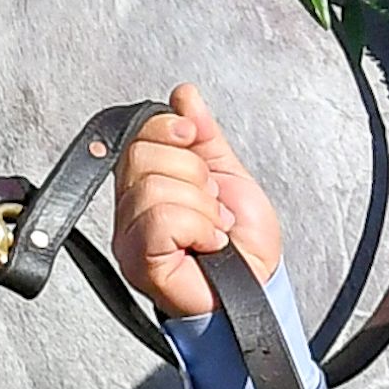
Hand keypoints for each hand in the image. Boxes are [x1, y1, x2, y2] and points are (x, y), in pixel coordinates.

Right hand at [113, 82, 281, 321]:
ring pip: (156, 188)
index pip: (140, 132)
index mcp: (147, 183)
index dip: (172, 128)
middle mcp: (131, 208)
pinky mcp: (139, 259)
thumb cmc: (244, 249)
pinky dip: (198, 228)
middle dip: (196, 176)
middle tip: (213, 205)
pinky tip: (208, 243)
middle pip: (145, 155)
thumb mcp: (230, 177)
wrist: (258, 291)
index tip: (195, 141)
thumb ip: (205, 136)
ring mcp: (130, 235)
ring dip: (203, 209)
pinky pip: (163, 219)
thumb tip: (185, 97)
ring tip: (213, 229)